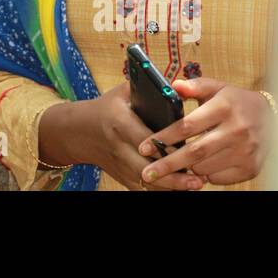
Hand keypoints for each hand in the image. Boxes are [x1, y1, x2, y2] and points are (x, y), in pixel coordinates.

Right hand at [71, 82, 205, 190]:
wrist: (79, 130)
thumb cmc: (107, 107)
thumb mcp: (123, 92)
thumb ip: (147, 88)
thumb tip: (179, 86)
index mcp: (119, 121)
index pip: (144, 138)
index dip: (166, 148)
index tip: (189, 151)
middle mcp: (118, 146)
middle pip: (146, 168)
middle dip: (173, 176)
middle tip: (198, 179)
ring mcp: (118, 164)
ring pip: (146, 183)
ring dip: (170, 187)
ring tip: (194, 185)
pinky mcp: (120, 176)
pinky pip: (142, 189)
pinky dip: (160, 191)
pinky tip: (178, 190)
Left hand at [136, 77, 273, 186]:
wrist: (274, 118)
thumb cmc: (236, 101)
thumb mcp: (217, 87)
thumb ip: (194, 86)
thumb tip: (173, 85)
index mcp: (224, 107)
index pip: (187, 125)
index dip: (164, 138)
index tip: (144, 147)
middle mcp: (236, 130)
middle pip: (194, 152)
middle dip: (167, 164)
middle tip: (147, 173)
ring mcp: (245, 151)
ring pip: (204, 167)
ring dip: (187, 168)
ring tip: (177, 162)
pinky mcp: (251, 167)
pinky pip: (218, 178)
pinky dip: (206, 174)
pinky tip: (202, 165)